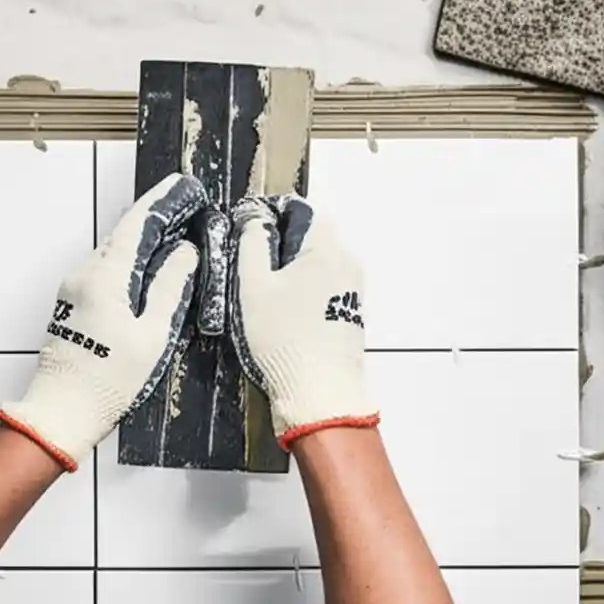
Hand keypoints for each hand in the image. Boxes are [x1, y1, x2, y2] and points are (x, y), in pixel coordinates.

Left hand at [0, 174, 204, 470]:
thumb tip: (184, 253)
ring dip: (144, 244)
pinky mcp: (73, 307)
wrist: (62, 412)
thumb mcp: (153, 334)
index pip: (136, 223)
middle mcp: (84, 275)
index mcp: (105, 276)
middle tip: (187, 209)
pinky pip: (105, 274)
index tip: (182, 186)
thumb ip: (170, 286)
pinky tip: (150, 275)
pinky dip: (130, 266)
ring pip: (114, 255)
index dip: (162, 201)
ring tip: (176, 239)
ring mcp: (74, 291)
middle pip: (124, 236)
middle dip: (156, 220)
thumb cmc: (108, 381)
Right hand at [230, 194, 377, 448]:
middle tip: (253, 271)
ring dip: (292, 273)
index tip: (250, 236)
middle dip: (282, 248)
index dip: (273, 216)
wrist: (319, 392)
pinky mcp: (351, 314)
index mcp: (327, 249)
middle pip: (311, 238)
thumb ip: (252, 243)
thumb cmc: (283, 337)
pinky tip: (285, 317)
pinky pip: (325, 289)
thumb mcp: (254, 286)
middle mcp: (348, 263)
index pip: (302, 210)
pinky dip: (304, 294)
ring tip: (267, 298)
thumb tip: (255, 218)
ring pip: (317, 265)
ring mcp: (353, 290)